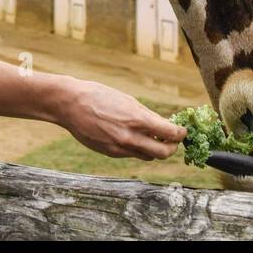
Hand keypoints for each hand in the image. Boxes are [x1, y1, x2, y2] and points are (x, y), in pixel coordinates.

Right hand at [58, 79, 186, 159]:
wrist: (70, 104)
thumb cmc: (98, 96)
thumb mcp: (127, 100)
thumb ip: (146, 115)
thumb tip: (164, 125)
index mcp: (136, 120)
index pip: (170, 134)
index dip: (180, 133)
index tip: (182, 131)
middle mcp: (129, 138)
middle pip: (163, 153)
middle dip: (172, 147)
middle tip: (172, 140)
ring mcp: (119, 148)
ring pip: (147, 156)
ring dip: (154, 149)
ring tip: (152, 137)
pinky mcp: (110, 153)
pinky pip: (131, 154)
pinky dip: (137, 148)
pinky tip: (132, 137)